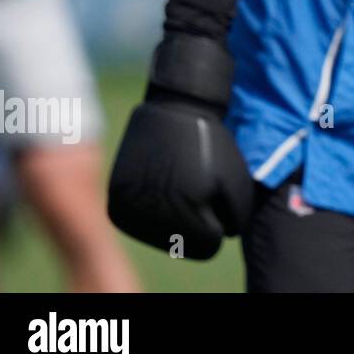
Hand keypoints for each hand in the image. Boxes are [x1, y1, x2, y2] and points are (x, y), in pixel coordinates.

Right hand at [107, 35, 253, 259]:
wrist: (176, 107)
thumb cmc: (213, 143)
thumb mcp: (238, 181)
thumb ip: (235, 219)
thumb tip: (219, 236)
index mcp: (188, 215)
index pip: (208, 246)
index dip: (219, 222)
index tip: (217, 193)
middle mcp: (154, 218)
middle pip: (182, 242)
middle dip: (197, 220)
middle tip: (198, 183)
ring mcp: (131, 210)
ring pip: (159, 234)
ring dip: (173, 216)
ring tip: (179, 180)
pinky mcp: (115, 200)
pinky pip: (137, 222)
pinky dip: (151, 210)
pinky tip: (160, 183)